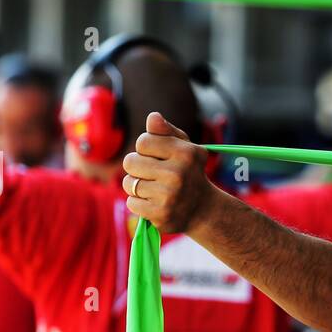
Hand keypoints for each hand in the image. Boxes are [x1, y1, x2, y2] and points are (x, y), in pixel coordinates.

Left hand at [122, 112, 212, 233]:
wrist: (202, 210)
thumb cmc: (188, 172)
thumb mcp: (184, 148)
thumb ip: (166, 132)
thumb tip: (152, 117)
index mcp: (185, 153)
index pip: (143, 141)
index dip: (145, 149)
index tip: (156, 157)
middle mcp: (178, 174)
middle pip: (130, 162)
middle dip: (137, 167)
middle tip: (152, 174)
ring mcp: (169, 195)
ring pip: (128, 183)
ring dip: (135, 186)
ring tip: (152, 189)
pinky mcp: (160, 214)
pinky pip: (131, 203)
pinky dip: (138, 203)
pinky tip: (153, 203)